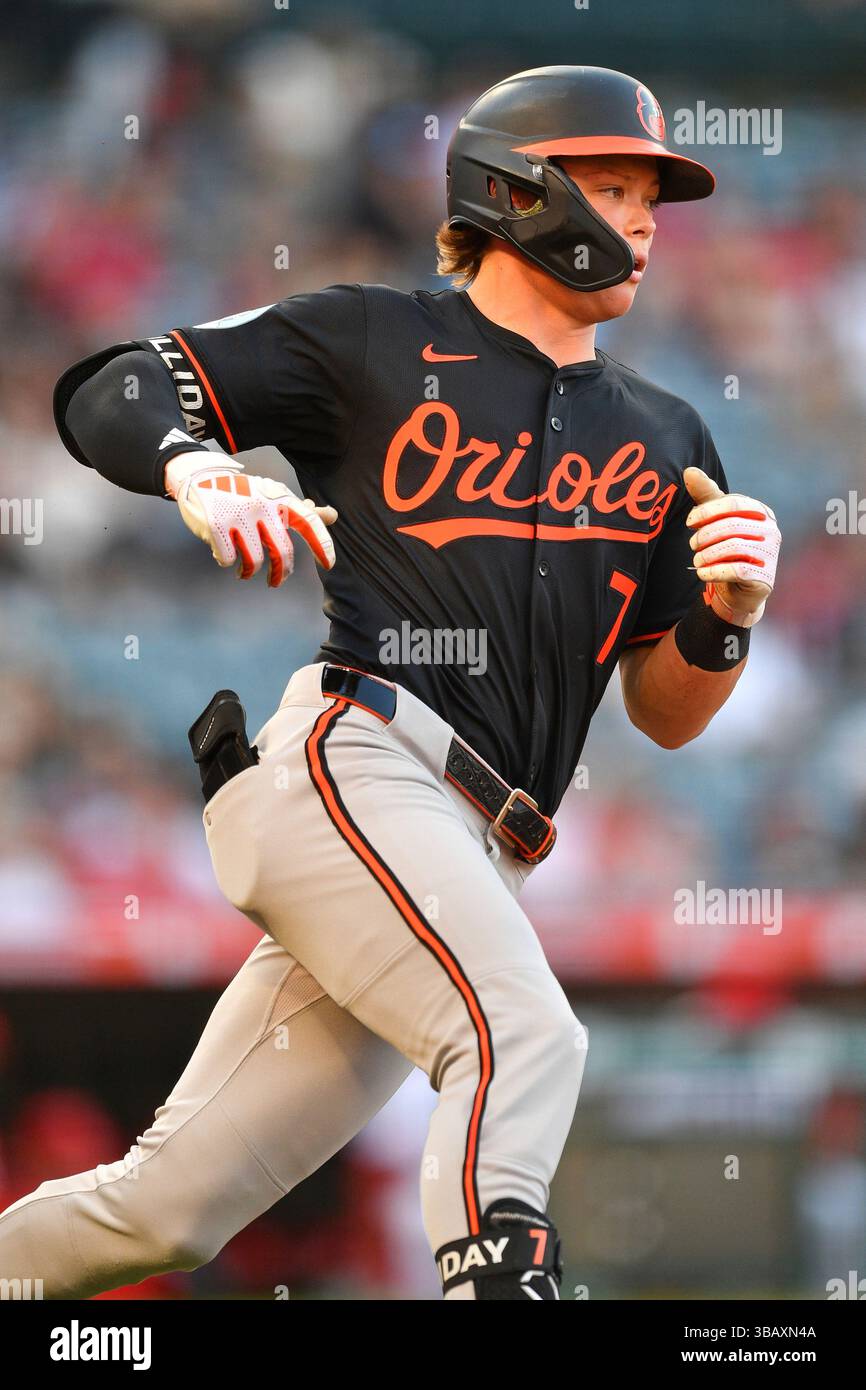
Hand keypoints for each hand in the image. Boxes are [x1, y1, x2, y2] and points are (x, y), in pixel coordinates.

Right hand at [165, 452, 336, 586]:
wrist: (200, 478)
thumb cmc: (245, 493)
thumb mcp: (274, 496)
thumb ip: (302, 510)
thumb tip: (332, 515)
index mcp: (279, 498)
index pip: (309, 521)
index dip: (322, 544)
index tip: (329, 564)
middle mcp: (262, 505)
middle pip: (282, 551)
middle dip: (281, 573)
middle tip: (276, 582)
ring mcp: (239, 515)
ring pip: (255, 561)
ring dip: (249, 572)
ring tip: (244, 572)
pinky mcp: (216, 524)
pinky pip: (228, 559)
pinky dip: (226, 562)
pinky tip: (224, 555)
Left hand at [683, 467, 780, 627]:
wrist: (738, 589)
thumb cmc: (728, 549)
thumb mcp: (717, 520)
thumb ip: (706, 496)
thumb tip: (689, 471)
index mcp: (761, 512)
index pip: (733, 503)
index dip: (707, 511)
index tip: (690, 522)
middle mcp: (771, 530)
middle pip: (732, 525)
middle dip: (705, 535)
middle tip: (693, 545)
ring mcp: (770, 554)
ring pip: (733, 547)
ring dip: (707, 554)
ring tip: (697, 560)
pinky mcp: (764, 577)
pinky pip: (736, 570)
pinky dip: (714, 571)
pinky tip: (702, 573)